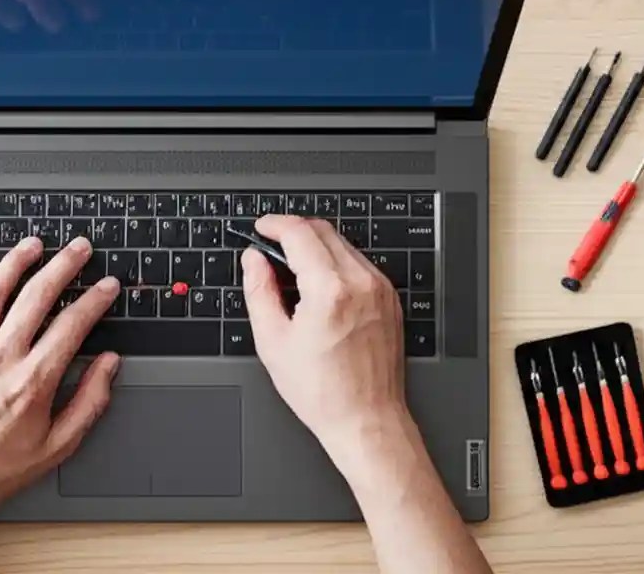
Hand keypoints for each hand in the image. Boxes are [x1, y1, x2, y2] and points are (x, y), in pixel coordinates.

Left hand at [0, 235, 119, 523]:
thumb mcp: (57, 447)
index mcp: (33, 381)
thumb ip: (90, 401)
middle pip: (37, 296)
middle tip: (79, 249)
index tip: (107, 286)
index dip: (95, 299)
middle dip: (64, 266)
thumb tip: (108, 364)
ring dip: (17, 262)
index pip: (73, 324)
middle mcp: (0, 359)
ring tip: (34, 245)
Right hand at [241, 214, 408, 455]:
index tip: (261, 228)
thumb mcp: (273, 341)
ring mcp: (380, 289)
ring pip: (343, 244)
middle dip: (293, 229)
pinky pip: (359, 263)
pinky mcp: (389, 298)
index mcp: (330, 290)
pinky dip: (335, 262)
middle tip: (271, 243)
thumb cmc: (323, 392)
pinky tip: (319, 284)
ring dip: (315, 244)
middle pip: (323, 230)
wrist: (366, 419)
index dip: (274, 224)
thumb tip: (253, 260)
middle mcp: (361, 282)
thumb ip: (259, 291)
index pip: (300, 233)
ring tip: (292, 268)